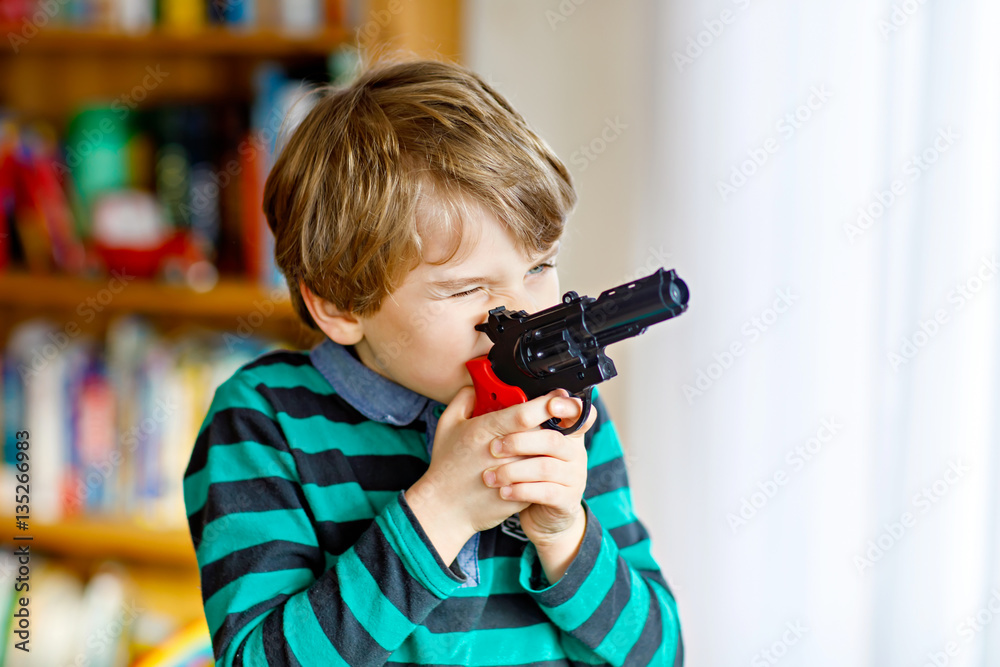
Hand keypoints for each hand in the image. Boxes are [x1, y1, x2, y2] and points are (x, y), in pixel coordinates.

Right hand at [409, 386, 575, 540]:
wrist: (443, 509)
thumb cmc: (445, 467)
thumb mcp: (447, 425)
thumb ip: (463, 399)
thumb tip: (479, 386)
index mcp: (484, 431)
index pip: (525, 413)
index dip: (547, 403)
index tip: (559, 396)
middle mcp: (501, 452)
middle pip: (539, 432)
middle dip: (552, 423)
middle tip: (559, 416)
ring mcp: (512, 476)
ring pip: (543, 455)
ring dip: (548, 448)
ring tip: (546, 444)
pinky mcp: (519, 495)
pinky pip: (541, 478)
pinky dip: (543, 470)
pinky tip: (537, 466)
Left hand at [482, 388, 597, 546]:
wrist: (537, 514)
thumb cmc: (523, 472)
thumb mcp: (517, 444)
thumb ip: (504, 416)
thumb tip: (477, 388)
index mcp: (563, 432)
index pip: (577, 412)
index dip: (568, 406)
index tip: (550, 403)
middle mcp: (573, 452)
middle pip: (554, 439)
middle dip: (520, 441)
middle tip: (493, 447)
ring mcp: (573, 476)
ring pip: (546, 467)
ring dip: (514, 470)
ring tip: (491, 476)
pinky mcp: (566, 499)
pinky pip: (546, 492)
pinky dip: (521, 490)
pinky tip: (504, 491)